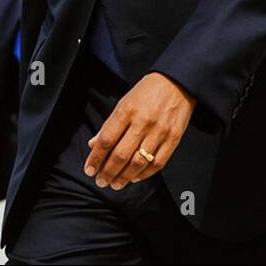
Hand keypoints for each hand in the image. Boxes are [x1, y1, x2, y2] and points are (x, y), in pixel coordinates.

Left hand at [85, 72, 194, 190]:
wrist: (177, 82)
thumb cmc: (146, 92)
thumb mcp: (123, 102)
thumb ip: (109, 125)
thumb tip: (93, 145)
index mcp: (126, 110)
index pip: (106, 139)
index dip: (96, 158)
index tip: (89, 170)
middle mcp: (142, 122)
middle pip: (121, 154)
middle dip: (108, 172)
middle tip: (101, 181)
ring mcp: (159, 131)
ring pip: (139, 162)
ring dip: (124, 177)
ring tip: (115, 184)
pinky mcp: (174, 138)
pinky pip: (157, 163)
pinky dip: (144, 174)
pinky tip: (134, 178)